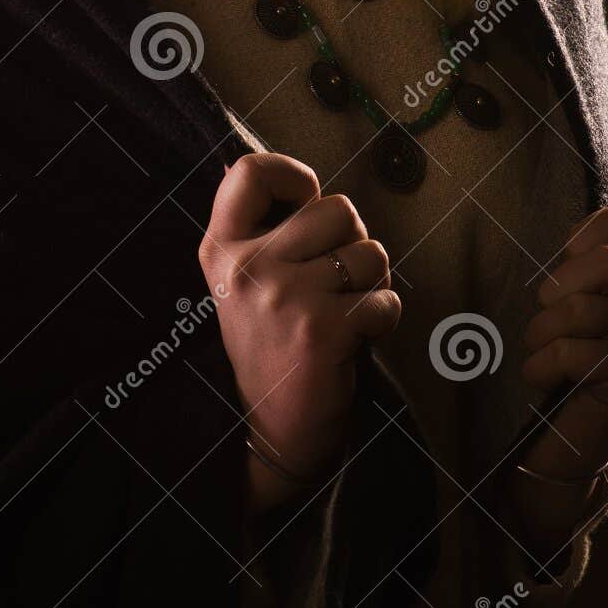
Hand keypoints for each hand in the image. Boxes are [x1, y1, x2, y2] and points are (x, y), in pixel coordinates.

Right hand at [198, 151, 400, 513]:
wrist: (272, 435)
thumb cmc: (272, 347)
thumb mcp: (245, 285)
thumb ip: (267, 233)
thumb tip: (302, 182)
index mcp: (222, 250)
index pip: (249, 171)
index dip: (292, 174)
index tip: (307, 201)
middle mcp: (247, 268)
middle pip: (338, 208)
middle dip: (354, 240)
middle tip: (335, 282)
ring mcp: (284, 298)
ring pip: (371, 252)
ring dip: (373, 282)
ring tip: (343, 313)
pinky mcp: (323, 331)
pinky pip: (386, 299)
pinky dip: (383, 319)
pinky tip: (354, 340)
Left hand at [497, 203, 607, 564]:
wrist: (566, 438)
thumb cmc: (558, 361)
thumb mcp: (564, 302)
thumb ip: (584, 260)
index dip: (582, 240)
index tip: (560, 282)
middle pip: (604, 260)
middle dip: (557, 293)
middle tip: (548, 325)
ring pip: (579, 308)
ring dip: (541, 337)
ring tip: (545, 358)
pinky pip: (571, 351)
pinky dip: (542, 367)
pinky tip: (547, 382)